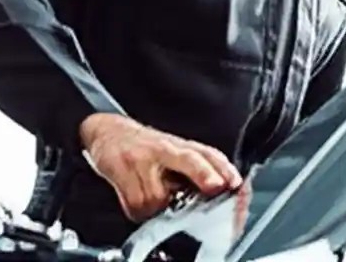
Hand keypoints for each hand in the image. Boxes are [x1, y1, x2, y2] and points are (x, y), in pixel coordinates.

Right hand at [78, 113, 242, 221]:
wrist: (110, 134)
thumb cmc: (150, 149)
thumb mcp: (178, 154)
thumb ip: (201, 171)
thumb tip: (225, 193)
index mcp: (185, 147)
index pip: (209, 155)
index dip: (224, 169)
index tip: (235, 182)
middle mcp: (166, 149)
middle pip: (189, 158)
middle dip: (204, 173)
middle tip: (215, 185)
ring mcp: (143, 159)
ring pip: (158, 197)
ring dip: (158, 207)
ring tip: (153, 196)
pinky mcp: (121, 170)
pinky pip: (136, 205)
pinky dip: (139, 211)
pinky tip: (138, 198)